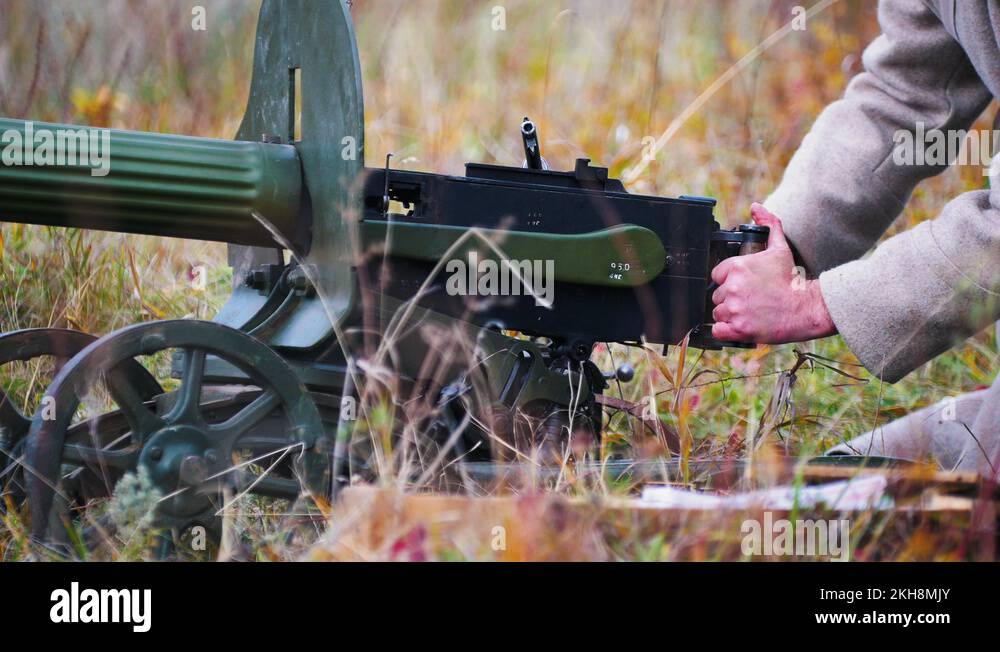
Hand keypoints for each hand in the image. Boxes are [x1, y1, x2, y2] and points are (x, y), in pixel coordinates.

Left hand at [710, 203, 835, 343]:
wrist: (806, 308)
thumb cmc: (792, 280)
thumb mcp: (780, 248)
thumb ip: (768, 225)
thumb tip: (756, 207)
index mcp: (737, 267)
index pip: (717, 275)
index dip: (728, 281)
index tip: (743, 285)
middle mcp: (732, 287)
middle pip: (717, 295)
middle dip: (730, 298)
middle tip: (750, 300)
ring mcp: (735, 309)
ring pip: (718, 313)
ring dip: (730, 315)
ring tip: (749, 312)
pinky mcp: (738, 328)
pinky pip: (718, 330)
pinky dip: (727, 330)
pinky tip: (741, 325)